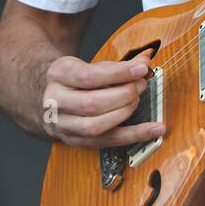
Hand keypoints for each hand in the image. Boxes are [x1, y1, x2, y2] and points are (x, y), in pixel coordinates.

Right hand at [41, 53, 165, 148]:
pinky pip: (107, 142)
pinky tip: (152, 130)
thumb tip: (144, 63)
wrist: (52, 97)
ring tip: (137, 100)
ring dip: (124, 113)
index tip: (141, 69)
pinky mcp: (75, 141)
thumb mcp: (90, 64)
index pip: (89, 77)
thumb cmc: (77, 79)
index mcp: (58, 75)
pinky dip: (134, 136)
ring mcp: (62, 125)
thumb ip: (117, 65)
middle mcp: (54, 102)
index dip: (119, 74)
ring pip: (95, 126)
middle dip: (124, 94)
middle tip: (141, 85)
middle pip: (92, 104)